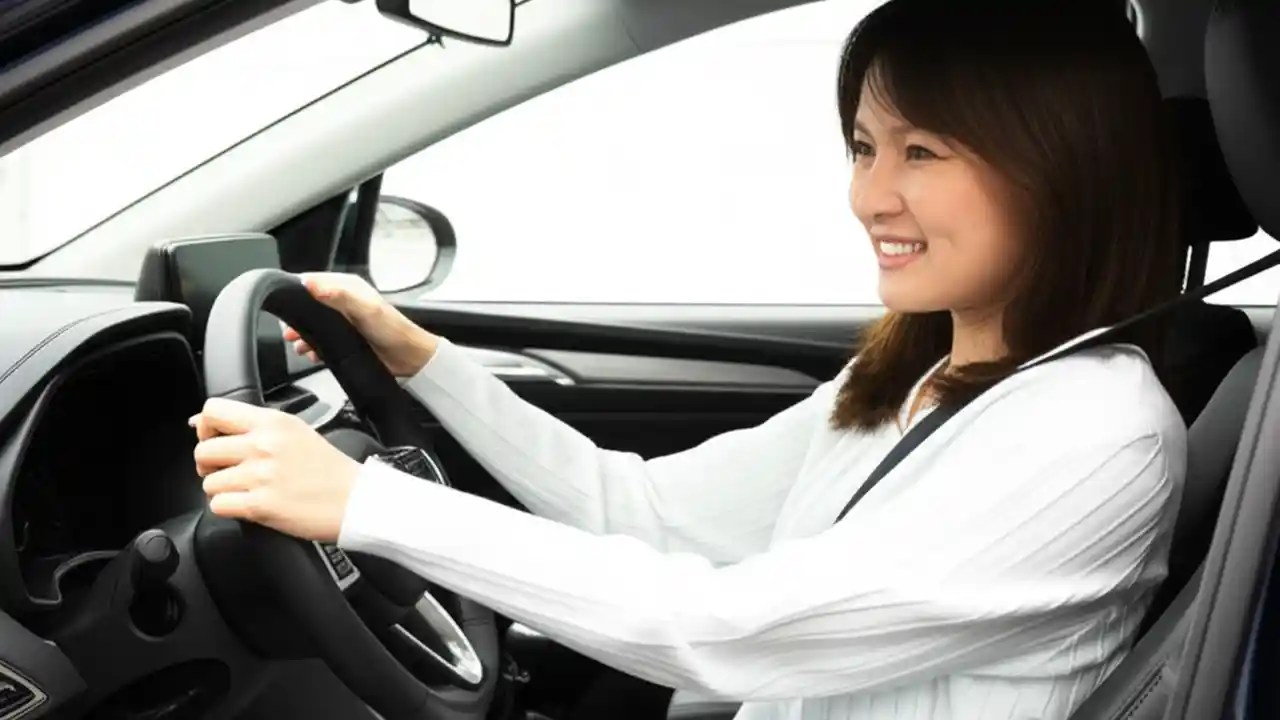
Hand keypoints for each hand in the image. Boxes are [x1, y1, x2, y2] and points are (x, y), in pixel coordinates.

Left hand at [191, 397, 360, 541]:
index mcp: (272, 422)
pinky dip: (229, 509)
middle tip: (229, 472)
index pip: (213, 410)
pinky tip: (250, 505)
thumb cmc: (329, 469)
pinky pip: (218, 505)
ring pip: (209, 482)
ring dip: (223, 490)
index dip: (206, 427)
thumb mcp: (295, 431)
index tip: (214, 439)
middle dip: (210, 465)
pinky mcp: (260, 505)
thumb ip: (254, 426)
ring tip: (248, 491)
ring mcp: (261, 475)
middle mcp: (264, 445)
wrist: (355, 500)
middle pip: (203, 450)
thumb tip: (203, 423)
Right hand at [285, 272, 438, 376]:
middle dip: (297, 318)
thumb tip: (311, 284)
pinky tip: (313, 355)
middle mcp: (343, 301)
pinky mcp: (344, 339)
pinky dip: (313, 348)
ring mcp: (343, 321)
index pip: (313, 281)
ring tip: (300, 345)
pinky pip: (321, 341)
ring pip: (313, 324)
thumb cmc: (392, 330)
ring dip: (303, 336)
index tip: (284, 303)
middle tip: (290, 331)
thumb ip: (339, 295)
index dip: (297, 290)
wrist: (409, 358)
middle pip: (309, 305)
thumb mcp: (366, 309)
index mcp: (348, 287)